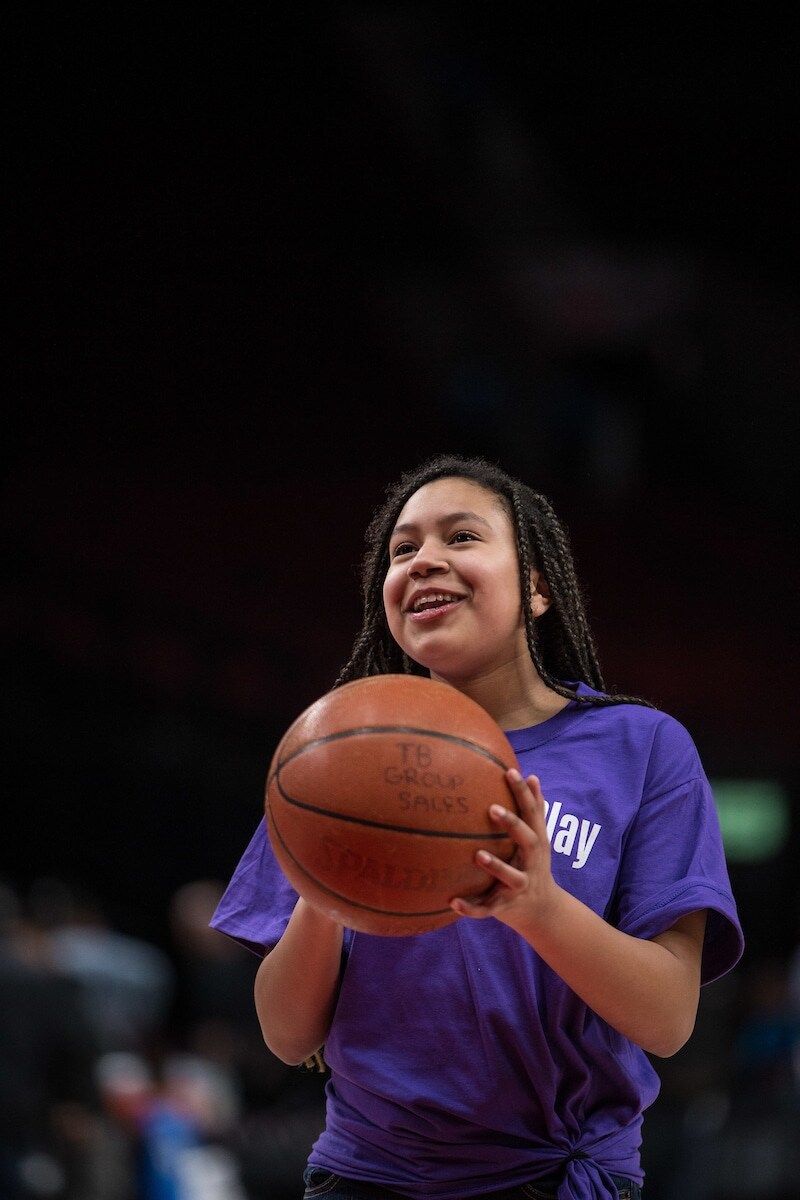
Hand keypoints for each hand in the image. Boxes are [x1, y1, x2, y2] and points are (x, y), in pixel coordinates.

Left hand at [449, 770, 559, 929]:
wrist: (543, 911)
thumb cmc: (534, 865)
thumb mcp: (539, 838)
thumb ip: (536, 810)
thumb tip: (532, 776)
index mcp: (537, 843)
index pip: (533, 814)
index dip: (524, 793)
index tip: (511, 772)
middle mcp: (532, 864)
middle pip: (528, 842)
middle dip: (513, 825)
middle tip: (492, 808)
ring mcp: (520, 886)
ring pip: (510, 877)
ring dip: (496, 867)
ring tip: (478, 854)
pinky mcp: (505, 907)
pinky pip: (487, 909)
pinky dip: (471, 907)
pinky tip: (452, 902)